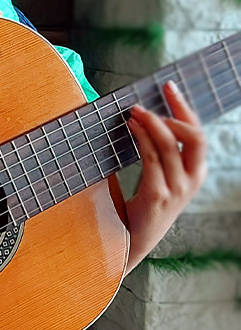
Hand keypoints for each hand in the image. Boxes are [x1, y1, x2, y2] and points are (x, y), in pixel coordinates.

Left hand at [124, 79, 207, 269]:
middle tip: (152, 96)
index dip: (185, 108)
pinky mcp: (157, 195)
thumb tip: (140, 119)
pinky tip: (131, 127)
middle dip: (175, 110)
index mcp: (195, 173)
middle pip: (194, 136)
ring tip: (134, 111)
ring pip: (170, 145)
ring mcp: (177, 189)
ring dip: (152, 123)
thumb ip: (157, 155)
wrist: (131, 242)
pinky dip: (142, 138)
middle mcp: (191, 180)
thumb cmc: (141, 206)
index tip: (169, 87)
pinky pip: (152, 158)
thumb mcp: (158, 178)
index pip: (197, 134)